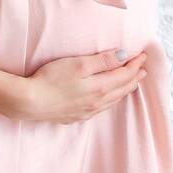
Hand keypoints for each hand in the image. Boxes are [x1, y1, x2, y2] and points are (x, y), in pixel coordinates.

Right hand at [11, 49, 148, 123]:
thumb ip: (103, 61)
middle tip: (143, 69)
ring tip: (132, 82)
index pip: (125, 75)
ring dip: (125, 90)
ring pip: (114, 100)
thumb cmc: (51, 79)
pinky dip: (112, 100)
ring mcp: (87, 111)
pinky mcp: (77, 116)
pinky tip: (109, 98)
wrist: (30, 102)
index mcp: (100, 87)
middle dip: (134, 77)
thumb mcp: (78, 64)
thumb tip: (124, 56)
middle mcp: (98, 102)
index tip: (142, 55)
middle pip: (122, 89)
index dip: (135, 64)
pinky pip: (102, 108)